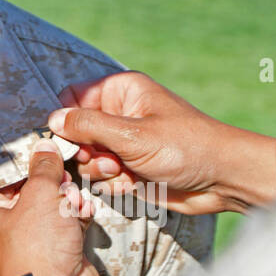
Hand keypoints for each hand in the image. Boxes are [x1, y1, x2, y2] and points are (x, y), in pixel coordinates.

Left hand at [0, 147, 100, 275]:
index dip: (23, 163)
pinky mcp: (49, 249)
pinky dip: (74, 216)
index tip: (40, 151)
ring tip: (73, 201)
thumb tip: (44, 148)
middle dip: (51, 184)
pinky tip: (82, 214)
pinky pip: (61, 223)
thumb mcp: (39, 195)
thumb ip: (43, 168)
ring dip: (66, 199)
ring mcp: (26, 240)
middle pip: (27, 190)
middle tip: (62, 179)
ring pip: (48, 205)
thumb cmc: (36, 249)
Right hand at [49, 71, 275, 214]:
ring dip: (99, 171)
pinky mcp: (130, 167)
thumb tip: (52, 120)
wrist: (223, 180)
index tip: (68, 141)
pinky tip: (133, 184)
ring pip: (87, 157)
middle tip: (106, 162)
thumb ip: (88, 126)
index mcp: (120, 91)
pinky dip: (113, 183)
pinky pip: (103, 176)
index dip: (65, 121)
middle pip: (75, 131)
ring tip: (123, 173)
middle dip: (86, 152)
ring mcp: (124, 142)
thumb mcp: (132, 134)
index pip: (72, 98)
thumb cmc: (185, 146)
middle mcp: (119, 113)